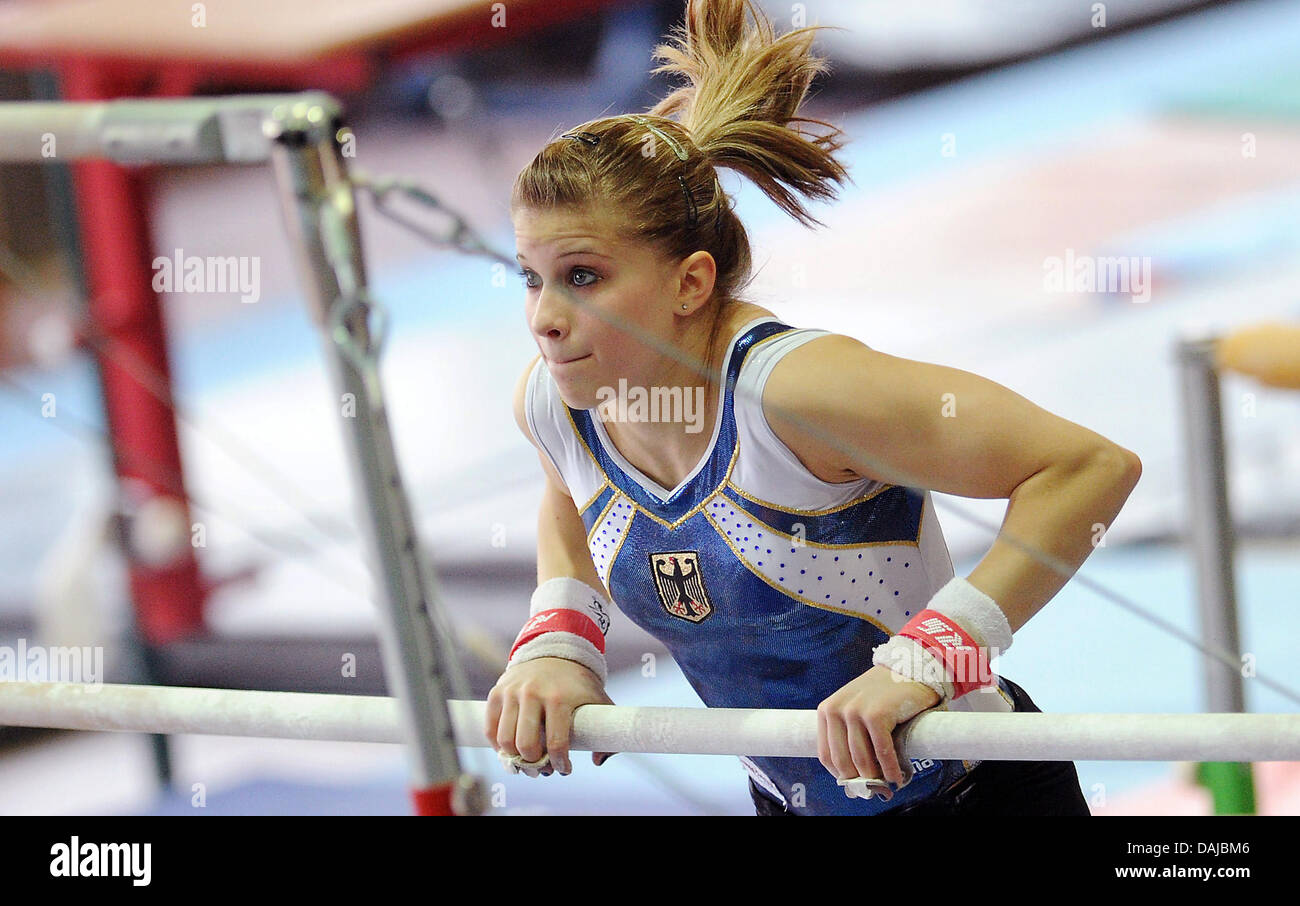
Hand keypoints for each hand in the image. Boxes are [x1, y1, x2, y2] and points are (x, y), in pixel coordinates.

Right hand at [485, 656, 616, 775]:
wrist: (554, 652)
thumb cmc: (578, 683)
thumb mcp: (599, 700)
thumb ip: (608, 729)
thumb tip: (597, 761)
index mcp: (559, 698)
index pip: (556, 743)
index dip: (560, 764)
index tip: (565, 769)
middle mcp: (533, 693)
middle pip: (526, 745)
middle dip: (535, 765)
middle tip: (544, 768)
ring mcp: (512, 692)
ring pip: (505, 741)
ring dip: (515, 760)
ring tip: (527, 763)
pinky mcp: (497, 692)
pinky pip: (490, 729)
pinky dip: (497, 747)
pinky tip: (510, 752)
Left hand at [816, 663, 941, 799]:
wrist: (908, 669)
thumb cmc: (884, 695)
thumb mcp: (857, 710)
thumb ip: (851, 737)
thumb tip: (855, 779)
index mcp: (827, 710)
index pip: (826, 755)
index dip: (841, 775)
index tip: (855, 785)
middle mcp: (836, 710)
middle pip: (843, 761)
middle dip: (859, 781)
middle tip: (875, 790)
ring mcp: (855, 711)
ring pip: (862, 759)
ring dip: (876, 778)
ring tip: (888, 785)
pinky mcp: (876, 715)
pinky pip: (882, 752)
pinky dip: (890, 769)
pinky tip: (897, 776)